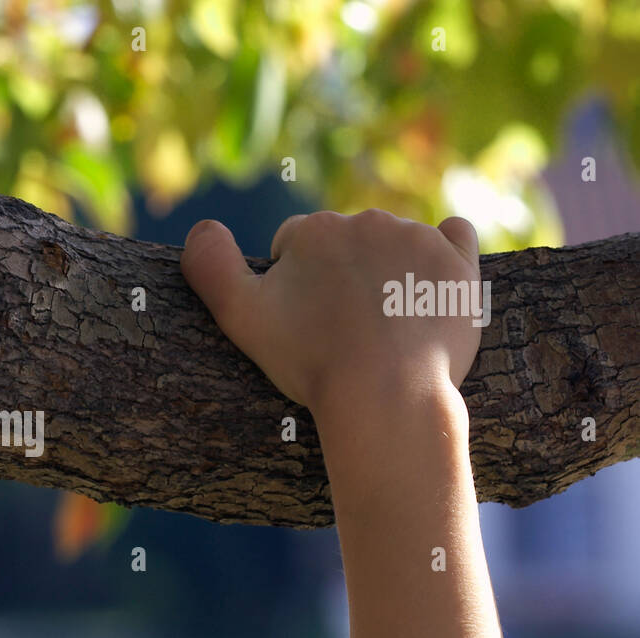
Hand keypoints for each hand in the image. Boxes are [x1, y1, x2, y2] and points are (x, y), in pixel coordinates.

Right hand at [179, 210, 481, 424]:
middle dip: (339, 277)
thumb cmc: (310, 361)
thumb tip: (200, 227)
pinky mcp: (460, 265)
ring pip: (394, 246)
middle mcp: (368, 221)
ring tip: (379, 329)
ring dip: (385, 274)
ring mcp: (419, 240)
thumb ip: (208, 265)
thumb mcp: (239, 316)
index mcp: (315, 228)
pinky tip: (429, 282)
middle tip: (338, 331)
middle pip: (345, 244)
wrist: (386, 394)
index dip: (291, 287)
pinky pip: (456, 236)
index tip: (300, 322)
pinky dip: (444, 251)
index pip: (295, 247)